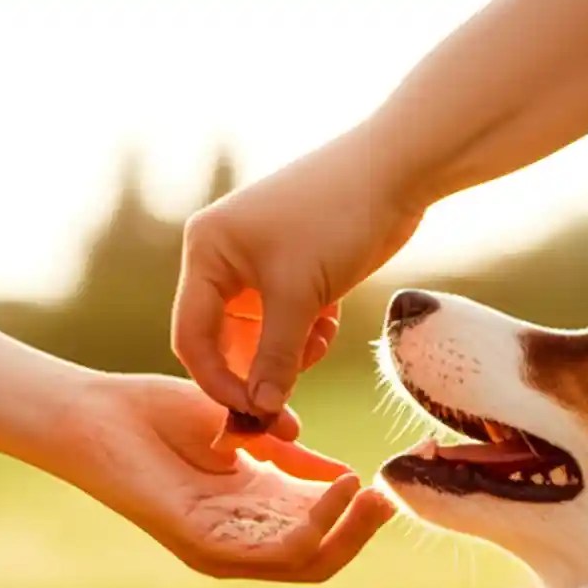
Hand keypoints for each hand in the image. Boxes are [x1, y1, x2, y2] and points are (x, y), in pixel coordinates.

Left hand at [46, 371, 394, 581]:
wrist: (95, 411)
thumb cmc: (157, 413)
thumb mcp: (244, 429)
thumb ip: (288, 452)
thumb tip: (340, 469)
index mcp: (250, 512)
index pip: (318, 531)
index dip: (356, 514)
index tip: (387, 482)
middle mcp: (238, 538)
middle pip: (319, 558)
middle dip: (362, 532)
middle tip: (390, 498)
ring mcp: (219, 546)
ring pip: (304, 563)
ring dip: (348, 532)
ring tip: (374, 495)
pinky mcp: (202, 543)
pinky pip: (275, 549)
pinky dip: (316, 523)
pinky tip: (340, 486)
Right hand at [172, 124, 423, 417]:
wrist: (395, 169)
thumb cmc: (336, 218)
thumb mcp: (300, 295)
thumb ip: (276, 358)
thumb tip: (262, 411)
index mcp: (205, 251)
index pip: (192, 335)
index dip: (217, 382)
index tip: (253, 416)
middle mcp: (223, 255)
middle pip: (225, 339)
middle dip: (258, 372)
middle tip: (287, 417)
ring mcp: (259, 260)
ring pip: (261, 335)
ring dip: (289, 351)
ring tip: (319, 338)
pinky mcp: (294, 266)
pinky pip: (288, 319)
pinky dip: (308, 330)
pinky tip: (331, 316)